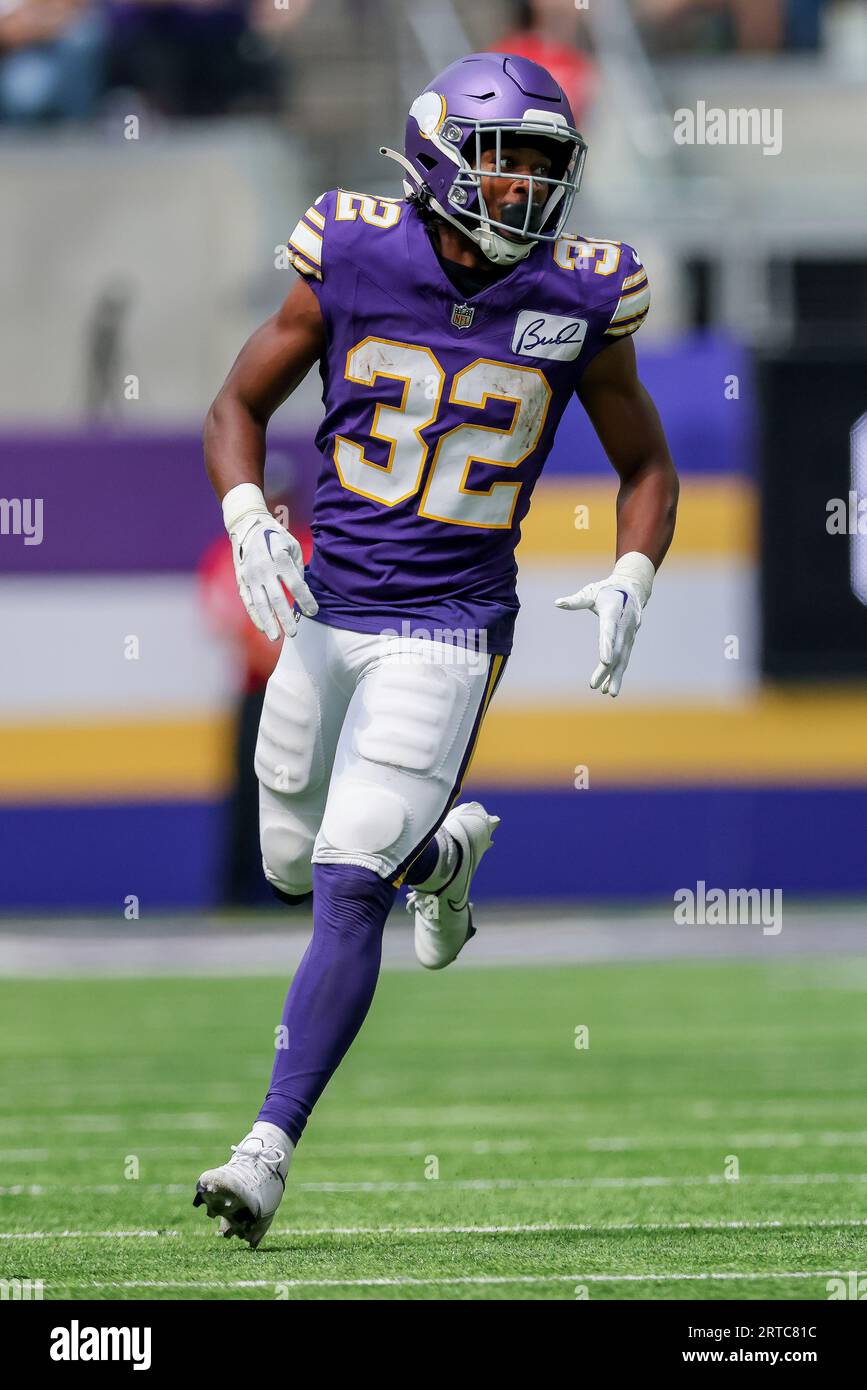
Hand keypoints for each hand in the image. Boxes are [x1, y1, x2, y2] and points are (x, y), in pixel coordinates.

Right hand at [226, 497, 317, 640]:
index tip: (313, 612)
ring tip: (276, 637)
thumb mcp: (292, 546)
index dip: (305, 600)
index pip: (295, 584)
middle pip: (276, 598)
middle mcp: (264, 568)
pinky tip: (263, 627)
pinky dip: (255, 615)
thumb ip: (297, 569)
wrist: (248, 525)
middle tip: (294, 634)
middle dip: (285, 617)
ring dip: (268, 621)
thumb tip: (302, 594)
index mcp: (280, 558)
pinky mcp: (241, 579)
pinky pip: (248, 601)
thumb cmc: (276, 537)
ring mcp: (250, 574)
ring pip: (260, 603)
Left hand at [554, 553, 653, 697]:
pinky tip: (610, 687)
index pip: (610, 630)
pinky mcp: (630, 640)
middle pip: (616, 649)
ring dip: (616, 676)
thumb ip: (576, 600)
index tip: (605, 661)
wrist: (632, 589)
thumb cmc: (606, 590)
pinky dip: (618, 672)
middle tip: (594, 686)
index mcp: (614, 611)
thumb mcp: (590, 591)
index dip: (607, 646)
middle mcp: (625, 625)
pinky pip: (624, 658)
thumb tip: (556, 603)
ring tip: (609, 693)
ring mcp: (630, 634)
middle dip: (606, 669)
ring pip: (623, 657)